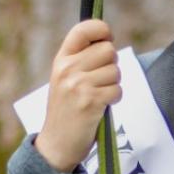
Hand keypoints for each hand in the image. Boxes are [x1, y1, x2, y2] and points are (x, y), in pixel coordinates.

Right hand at [34, 20, 121, 171]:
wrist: (56, 144)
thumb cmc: (67, 109)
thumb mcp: (64, 79)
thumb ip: (81, 60)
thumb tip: (108, 40)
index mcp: (61, 59)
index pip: (83, 29)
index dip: (102, 30)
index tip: (107, 39)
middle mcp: (67, 69)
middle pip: (108, 50)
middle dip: (112, 64)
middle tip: (101, 79)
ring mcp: (78, 85)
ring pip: (115, 71)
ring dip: (113, 84)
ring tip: (98, 96)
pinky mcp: (90, 102)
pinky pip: (117, 90)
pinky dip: (114, 99)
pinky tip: (101, 106)